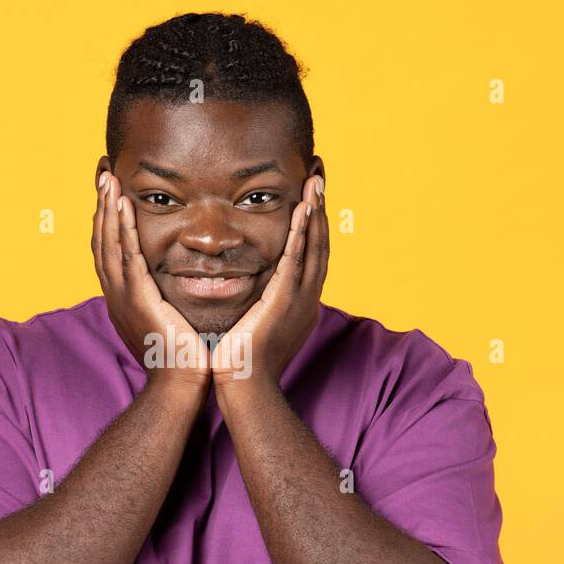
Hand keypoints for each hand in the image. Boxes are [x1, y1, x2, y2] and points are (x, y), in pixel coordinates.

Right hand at [91, 171, 210, 389]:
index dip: (105, 219)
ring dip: (107, 209)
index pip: (108, 249)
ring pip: (109, 244)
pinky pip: (127, 256)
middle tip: (102, 173)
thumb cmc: (182, 357)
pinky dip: (123, 229)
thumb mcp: (168, 318)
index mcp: (122, 297)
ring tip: (108, 179)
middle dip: (101, 205)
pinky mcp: (137, 299)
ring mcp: (123, 296)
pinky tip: (123, 206)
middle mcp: (115, 294)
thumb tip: (172, 283)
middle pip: (101, 240)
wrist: (180, 385)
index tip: (109, 191)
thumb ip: (164, 297)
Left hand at [211, 175, 326, 395]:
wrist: (243, 387)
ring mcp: (299, 301)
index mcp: (300, 304)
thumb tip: (251, 293)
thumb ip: (258, 305)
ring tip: (316, 182)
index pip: (312, 256)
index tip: (312, 197)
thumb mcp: (256, 325)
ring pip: (314, 248)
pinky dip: (301, 235)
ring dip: (315, 213)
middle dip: (321, 210)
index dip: (314, 225)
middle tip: (320, 177)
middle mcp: (307, 299)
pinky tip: (302, 211)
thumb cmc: (241, 363)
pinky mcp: (284, 302)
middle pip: (320, 245)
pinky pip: (295, 261)